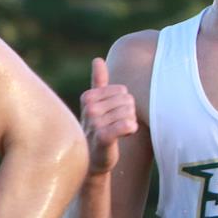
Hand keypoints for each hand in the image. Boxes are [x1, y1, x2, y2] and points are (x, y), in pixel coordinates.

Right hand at [79, 58, 137, 176]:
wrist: (92, 159)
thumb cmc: (95, 129)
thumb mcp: (95, 105)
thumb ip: (98, 82)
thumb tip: (97, 59)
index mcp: (88, 97)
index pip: (122, 91)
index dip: (122, 104)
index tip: (110, 116)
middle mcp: (89, 108)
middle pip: (128, 101)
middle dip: (127, 114)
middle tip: (114, 126)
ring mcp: (95, 123)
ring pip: (130, 114)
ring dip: (128, 124)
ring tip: (115, 133)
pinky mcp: (104, 138)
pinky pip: (127, 125)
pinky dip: (130, 129)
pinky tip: (123, 135)